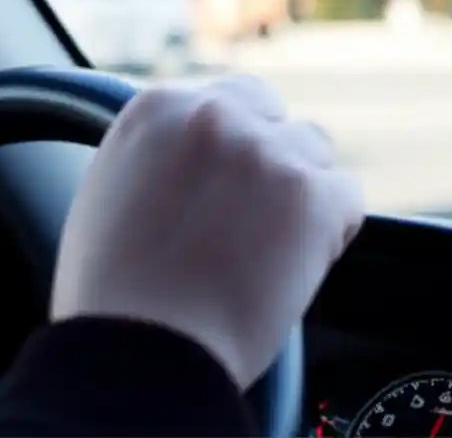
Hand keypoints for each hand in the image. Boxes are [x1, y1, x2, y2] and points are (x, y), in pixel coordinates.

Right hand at [51, 75, 362, 388]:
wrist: (140, 351)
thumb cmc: (111, 292)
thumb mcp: (105, 191)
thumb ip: (151, 154)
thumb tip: (182, 160)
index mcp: (156, 108)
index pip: (216, 100)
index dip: (223, 145)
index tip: (220, 181)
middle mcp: (214, 114)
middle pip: (268, 114)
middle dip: (264, 153)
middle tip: (248, 211)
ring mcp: (268, 153)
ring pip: (312, 151)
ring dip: (298, 189)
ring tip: (267, 245)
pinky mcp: (314, 197)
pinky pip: (346, 198)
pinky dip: (329, 231)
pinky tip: (292, 265)